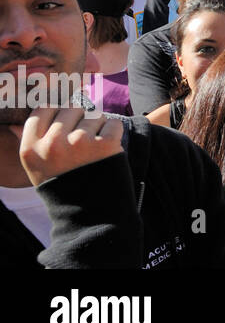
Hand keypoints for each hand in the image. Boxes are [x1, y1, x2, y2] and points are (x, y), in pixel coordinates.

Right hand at [9, 108, 123, 186]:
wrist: (89, 214)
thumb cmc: (61, 186)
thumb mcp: (36, 167)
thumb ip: (30, 142)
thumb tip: (13, 124)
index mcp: (31, 148)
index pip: (42, 109)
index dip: (56, 111)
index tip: (64, 118)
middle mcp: (52, 143)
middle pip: (71, 108)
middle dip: (80, 119)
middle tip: (81, 140)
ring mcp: (79, 142)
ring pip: (94, 114)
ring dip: (98, 127)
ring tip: (92, 149)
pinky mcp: (104, 144)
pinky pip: (113, 123)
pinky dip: (113, 133)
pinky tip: (107, 150)